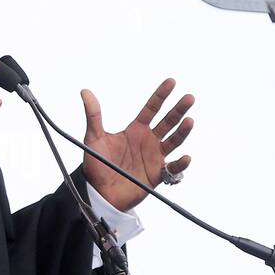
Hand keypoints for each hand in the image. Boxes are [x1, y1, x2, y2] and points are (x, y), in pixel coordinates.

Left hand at [80, 78, 194, 211]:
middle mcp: (148, 141)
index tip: (171, 81)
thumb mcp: (93, 138)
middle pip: (168, 122)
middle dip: (178, 110)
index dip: (161, 95)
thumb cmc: (96, 165)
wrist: (99, 192)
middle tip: (189, 98)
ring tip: (189, 121)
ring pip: (173, 141)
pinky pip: (173, 169)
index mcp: (135, 130)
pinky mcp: (157, 175)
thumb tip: (85, 91)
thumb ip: (93, 115)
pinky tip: (184, 157)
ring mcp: (154, 157)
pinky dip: (180, 164)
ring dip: (182, 132)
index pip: (152, 108)